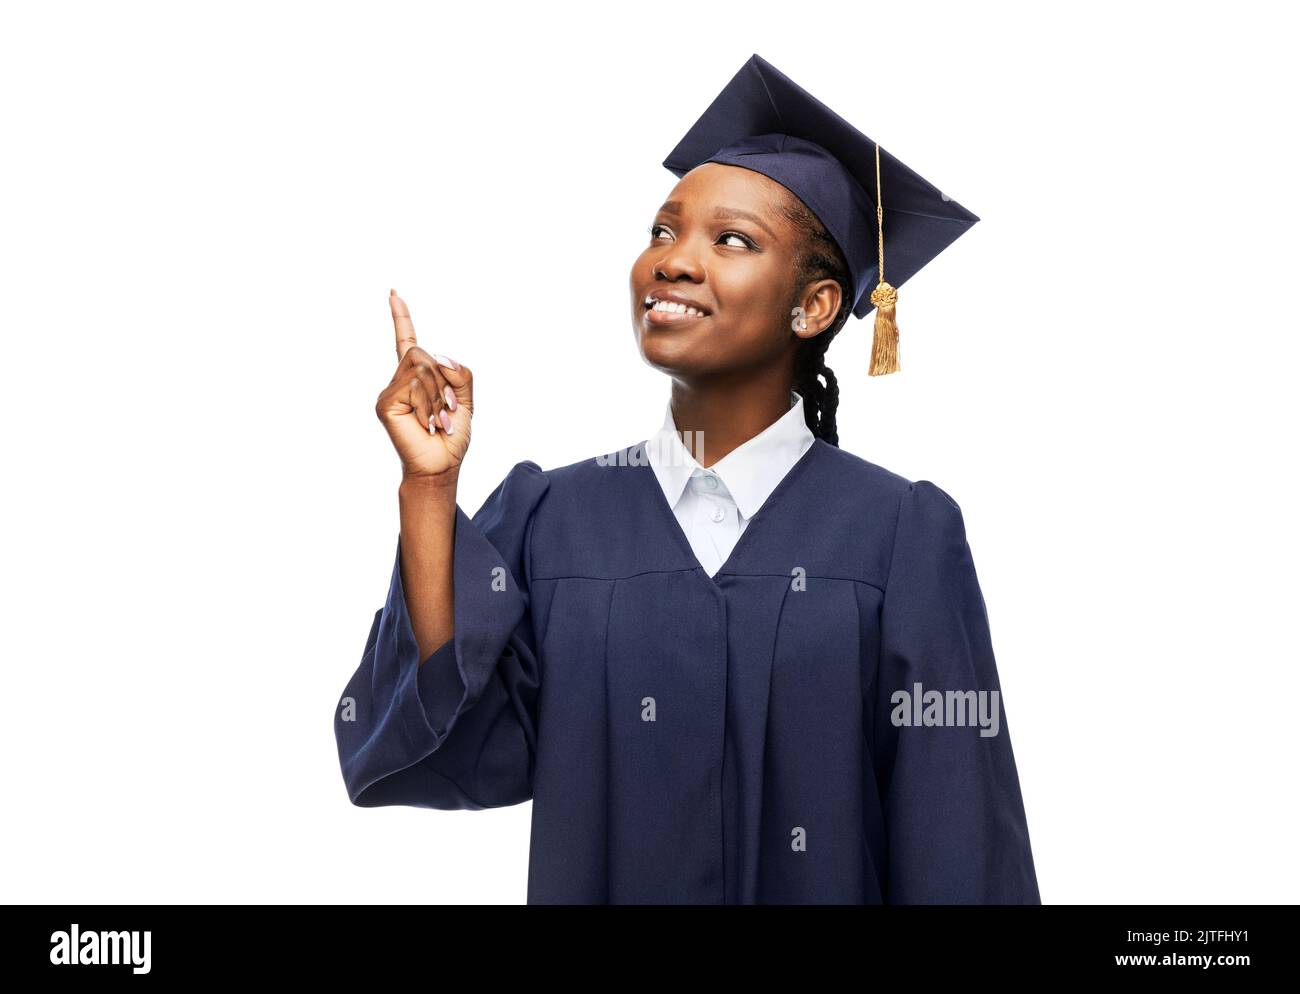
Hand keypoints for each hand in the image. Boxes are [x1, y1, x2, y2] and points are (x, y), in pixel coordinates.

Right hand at [374, 289, 472, 479]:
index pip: (406, 340)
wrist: (442, 465)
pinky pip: (414, 386)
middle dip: (444, 382)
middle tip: (448, 410)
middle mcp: (399, 381)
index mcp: (418, 377)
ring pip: (422, 369)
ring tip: (438, 421)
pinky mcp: (386, 404)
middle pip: (424, 355)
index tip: (393, 292)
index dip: (401, 317)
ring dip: (438, 396)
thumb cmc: (452, 437)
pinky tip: (426, 424)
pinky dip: (428, 405)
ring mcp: (390, 392)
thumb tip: (438, 357)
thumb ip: (459, 372)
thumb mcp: (465, 400)